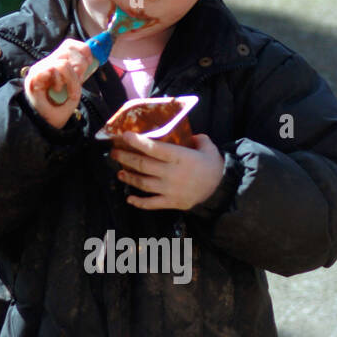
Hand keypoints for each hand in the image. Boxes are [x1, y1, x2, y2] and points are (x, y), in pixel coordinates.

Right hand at [23, 39, 93, 129]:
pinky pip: (54, 70)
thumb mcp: (74, 88)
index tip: (90, 62)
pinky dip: (62, 82)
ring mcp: (39, 69)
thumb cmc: (58, 109)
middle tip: (80, 80)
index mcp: (55, 63)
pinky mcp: (34, 76)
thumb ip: (79, 74)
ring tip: (69, 91)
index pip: (69, 45)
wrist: (44, 125)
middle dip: (80, 64)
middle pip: (68, 48)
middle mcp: (46, 63)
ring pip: (63, 62)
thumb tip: (91, 58)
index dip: (82, 49)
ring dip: (72, 78)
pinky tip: (58, 90)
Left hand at [110, 132, 224, 210]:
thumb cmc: (213, 165)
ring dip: (129, 178)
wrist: (221, 189)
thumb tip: (184, 132)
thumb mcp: (207, 146)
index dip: (137, 142)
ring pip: (143, 183)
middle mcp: (172, 173)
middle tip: (114, 153)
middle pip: (143, 165)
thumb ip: (195, 137)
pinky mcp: (171, 202)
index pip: (154, 148)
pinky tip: (129, 199)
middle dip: (126, 158)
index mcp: (180, 157)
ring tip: (120, 172)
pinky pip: (151, 204)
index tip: (124, 136)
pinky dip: (139, 202)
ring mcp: (170, 190)